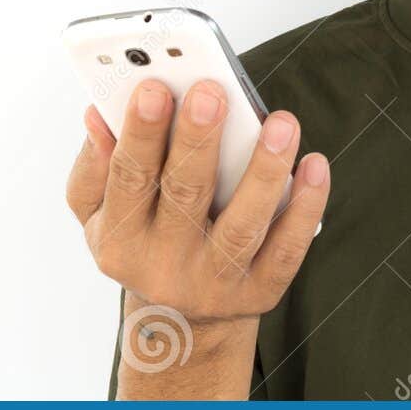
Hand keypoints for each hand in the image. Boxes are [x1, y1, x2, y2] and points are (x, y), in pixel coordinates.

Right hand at [65, 78, 330, 393]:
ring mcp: (214, 283)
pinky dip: (304, 207)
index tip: (155, 87)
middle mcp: (164, 266)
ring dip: (264, 170)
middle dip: (198, 140)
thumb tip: (97, 114)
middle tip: (213, 91)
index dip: (141, 133)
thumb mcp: (102, 213)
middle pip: (185, 196)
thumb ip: (96, 164)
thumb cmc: (144, 242)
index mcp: (120, 239)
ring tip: (281, 123)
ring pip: (243, 225)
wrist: (178, 322)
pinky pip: (287, 248)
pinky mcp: (259, 293)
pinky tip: (314, 165)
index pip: (129, 179)